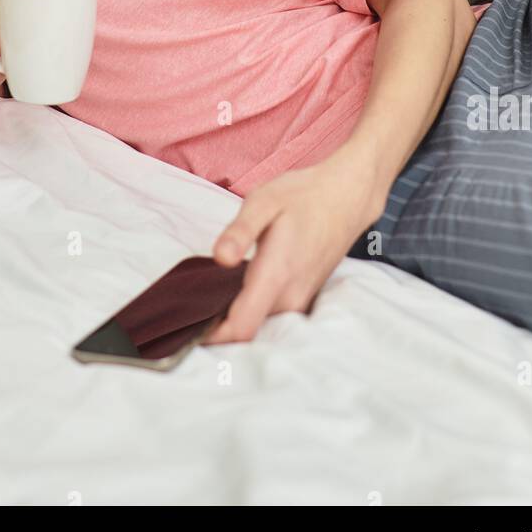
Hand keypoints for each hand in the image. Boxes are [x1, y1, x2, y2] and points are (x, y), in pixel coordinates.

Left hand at [204, 153, 384, 345]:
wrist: (346, 197)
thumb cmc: (302, 196)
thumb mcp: (264, 201)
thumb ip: (240, 231)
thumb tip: (220, 259)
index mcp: (276, 276)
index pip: (241, 329)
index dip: (210, 336)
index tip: (185, 326)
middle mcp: (291, 297)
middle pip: (246, 333)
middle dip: (215, 327)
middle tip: (188, 308)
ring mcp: (300, 301)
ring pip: (259, 326)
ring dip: (233, 319)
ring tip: (208, 298)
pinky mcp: (304, 298)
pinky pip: (272, 317)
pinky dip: (251, 310)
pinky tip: (236, 290)